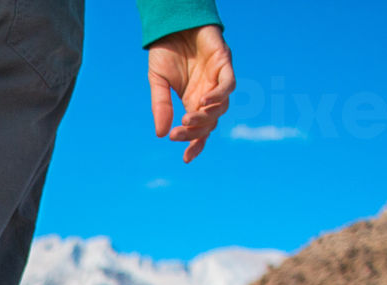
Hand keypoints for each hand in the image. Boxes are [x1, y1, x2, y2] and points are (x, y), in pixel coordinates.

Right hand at [148, 24, 234, 162]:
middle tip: (177, 132)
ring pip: (220, 108)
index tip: (185, 159)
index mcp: (192, 101)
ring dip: (205, 117)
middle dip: (194, 132)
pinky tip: (203, 101)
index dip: (195, 144)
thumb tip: (160, 133)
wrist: (173, 23)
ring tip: (188, 117)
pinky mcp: (224, 64)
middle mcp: (207, 94)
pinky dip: (219, 96)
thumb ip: (161, 106)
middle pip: (209, 122)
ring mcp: (217, 80)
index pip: (199, 129)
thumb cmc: (167, 50)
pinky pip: (228, 85)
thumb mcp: (158, 81)